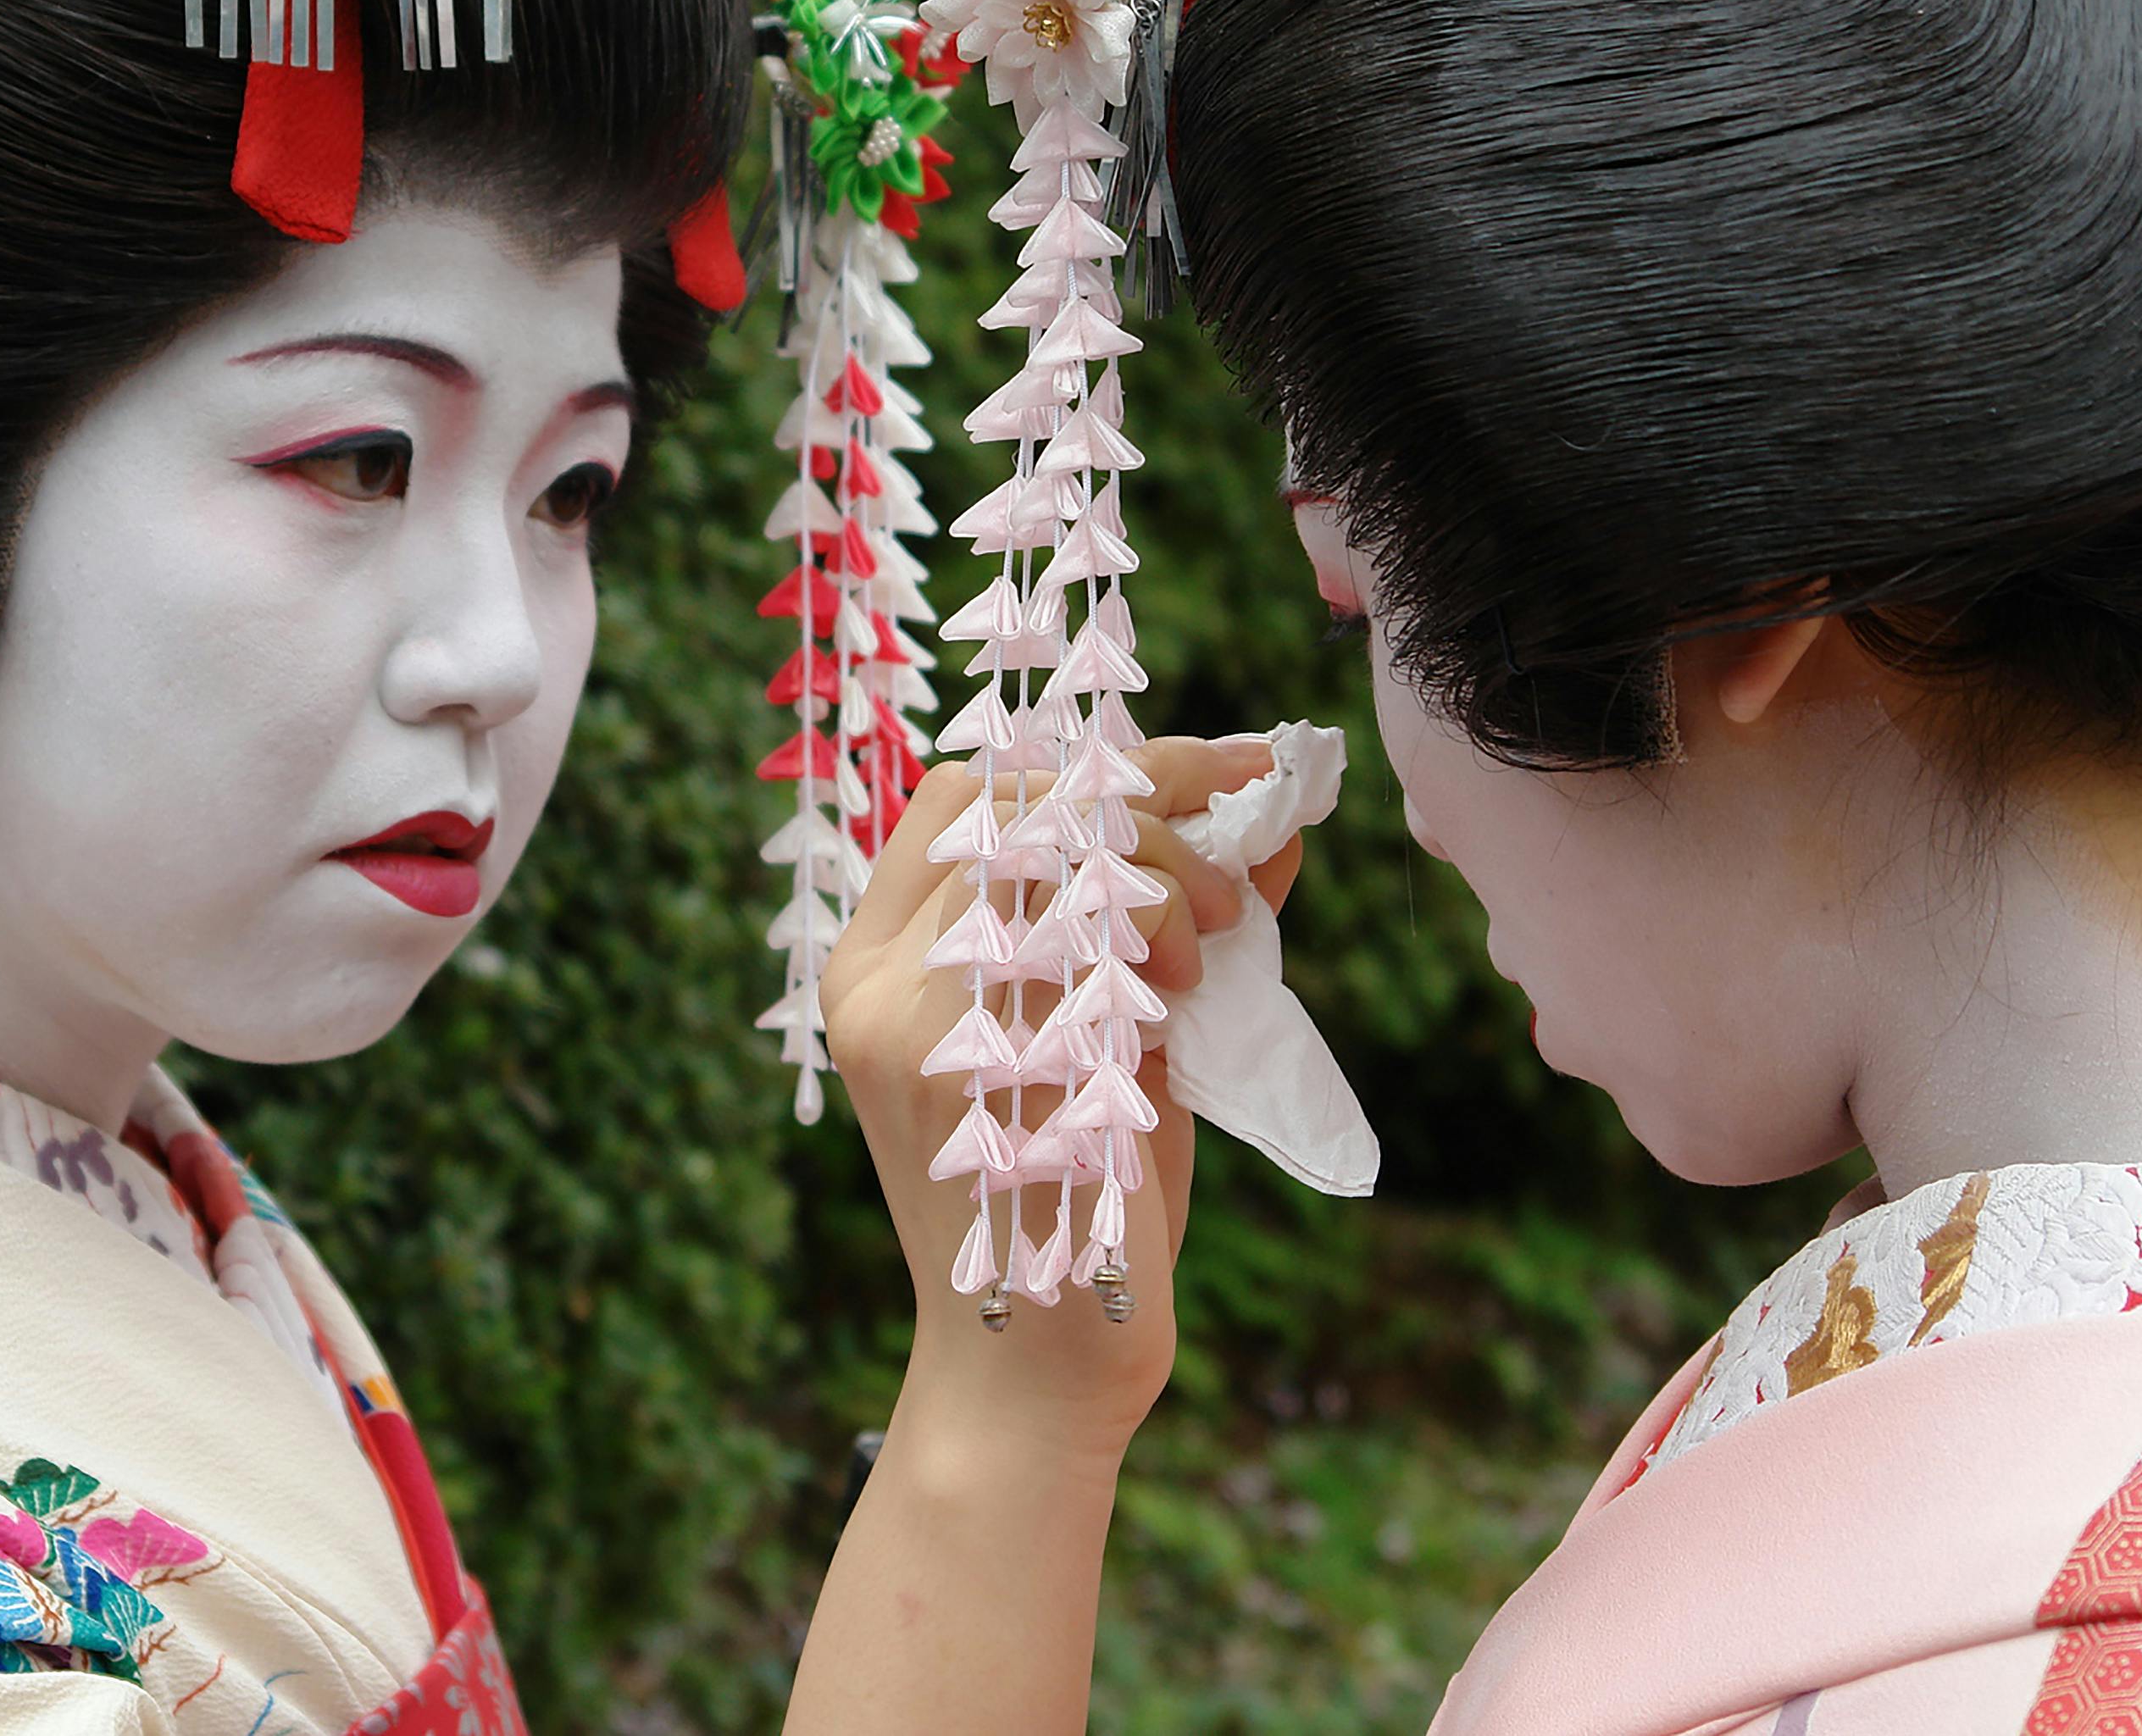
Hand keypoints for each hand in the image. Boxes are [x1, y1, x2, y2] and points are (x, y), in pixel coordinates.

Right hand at [820, 735, 1302, 1452]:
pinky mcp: (985, 1090)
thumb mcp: (1102, 1038)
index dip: (1095, 766)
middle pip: (1010, 809)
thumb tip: (1268, 822)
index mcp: (873, 963)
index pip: (967, 795)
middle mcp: (876, 989)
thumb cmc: (1075, 1200)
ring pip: (1045, 866)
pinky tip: (1180, 999)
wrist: (1029, 1374)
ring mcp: (920, 1038)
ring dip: (1155, 880)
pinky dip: (1148, 950)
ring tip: (1206, 944)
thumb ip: (1151, 929)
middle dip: (1140, 812)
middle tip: (1221, 886)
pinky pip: (1078, 958)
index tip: (1216, 772)